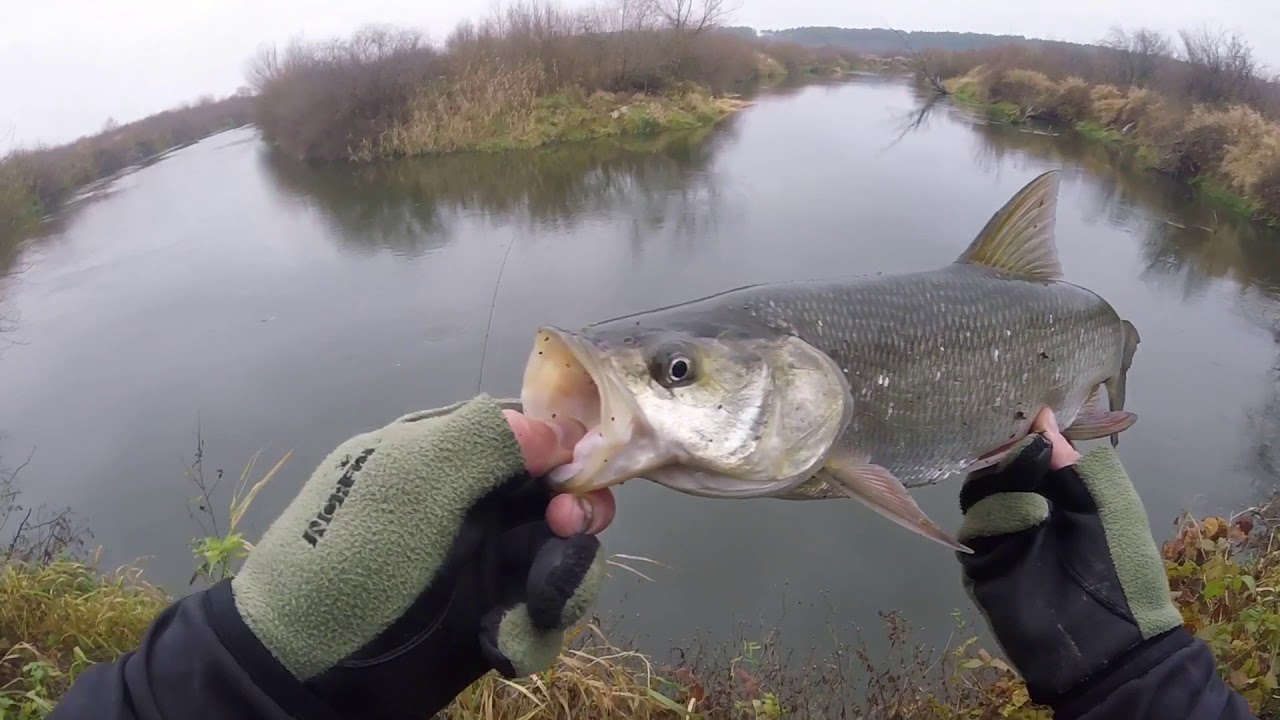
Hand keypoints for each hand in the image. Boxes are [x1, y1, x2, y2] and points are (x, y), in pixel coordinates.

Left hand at [227, 396, 611, 719]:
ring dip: (565, 580)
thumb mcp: (407, 481)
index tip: (578, 471)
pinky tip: (498, 644)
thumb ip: (482, 440)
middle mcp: (475, 504)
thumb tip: (554, 428)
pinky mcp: (492, 622)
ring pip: (565, 558)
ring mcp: (485, 565)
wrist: (306, 666)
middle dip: (578, 512)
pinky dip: (531, 633)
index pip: (530, 432)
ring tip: (538, 606)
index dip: (567, 446)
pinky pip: (544, 619)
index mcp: (448, 454)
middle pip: (562, 494)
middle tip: (568, 529)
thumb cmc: (348, 556)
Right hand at [956, 408, 1184, 713]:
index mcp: (1055, 490)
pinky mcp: (983, 561)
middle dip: (1006, 452)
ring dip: (1006, 480)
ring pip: (979, 492)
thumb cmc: (1121, 566)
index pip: (1025, 449)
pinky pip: (977, 526)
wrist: (1110, 640)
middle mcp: (1022, 507)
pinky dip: (1001, 513)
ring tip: (1037, 486)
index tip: (1021, 408)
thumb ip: (1067, 461)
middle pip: (994, 466)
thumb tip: (1040, 415)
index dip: (1021, 430)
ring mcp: (999, 535)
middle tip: (1016, 440)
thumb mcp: (1103, 503)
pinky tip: (1030, 515)